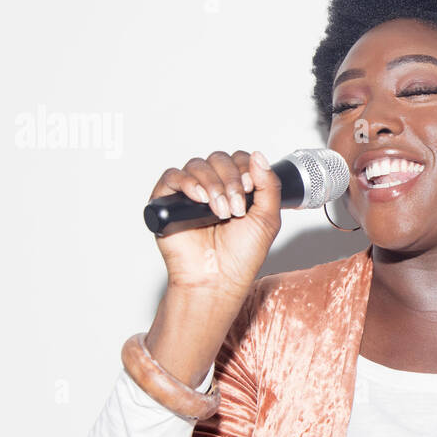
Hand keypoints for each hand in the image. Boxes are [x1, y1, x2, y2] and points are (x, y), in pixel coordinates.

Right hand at [149, 150, 282, 296]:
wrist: (217, 280)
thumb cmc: (240, 257)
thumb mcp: (267, 219)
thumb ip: (269, 186)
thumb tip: (259, 156)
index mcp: (235, 189)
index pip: (238, 159)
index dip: (245, 168)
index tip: (250, 188)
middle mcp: (212, 188)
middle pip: (219, 159)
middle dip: (231, 180)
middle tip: (236, 208)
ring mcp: (189, 194)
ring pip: (198, 165)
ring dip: (213, 185)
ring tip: (221, 212)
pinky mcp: (168, 202)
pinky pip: (172, 176)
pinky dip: (187, 182)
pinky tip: (200, 199)